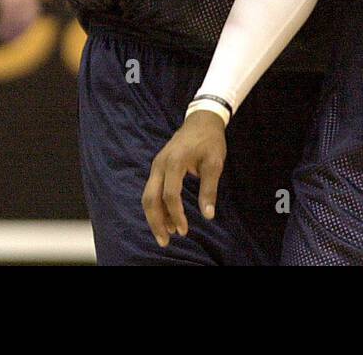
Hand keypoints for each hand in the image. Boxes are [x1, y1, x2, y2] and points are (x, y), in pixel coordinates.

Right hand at [142, 111, 226, 246]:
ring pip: (148, 195)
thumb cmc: (210, 141)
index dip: (176, 215)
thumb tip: (208, 215)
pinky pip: (152, 189)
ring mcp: (156, 165)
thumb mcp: (215, 163)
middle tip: (165, 241)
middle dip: (156, 222)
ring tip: (166, 234)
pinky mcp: (158, 166)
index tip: (185, 231)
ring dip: (155, 216)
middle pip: (150, 198)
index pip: (170, 195)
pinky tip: (166, 218)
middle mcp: (160, 164)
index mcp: (174, 162)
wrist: (201, 120)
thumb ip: (209, 189)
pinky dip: (156, 206)